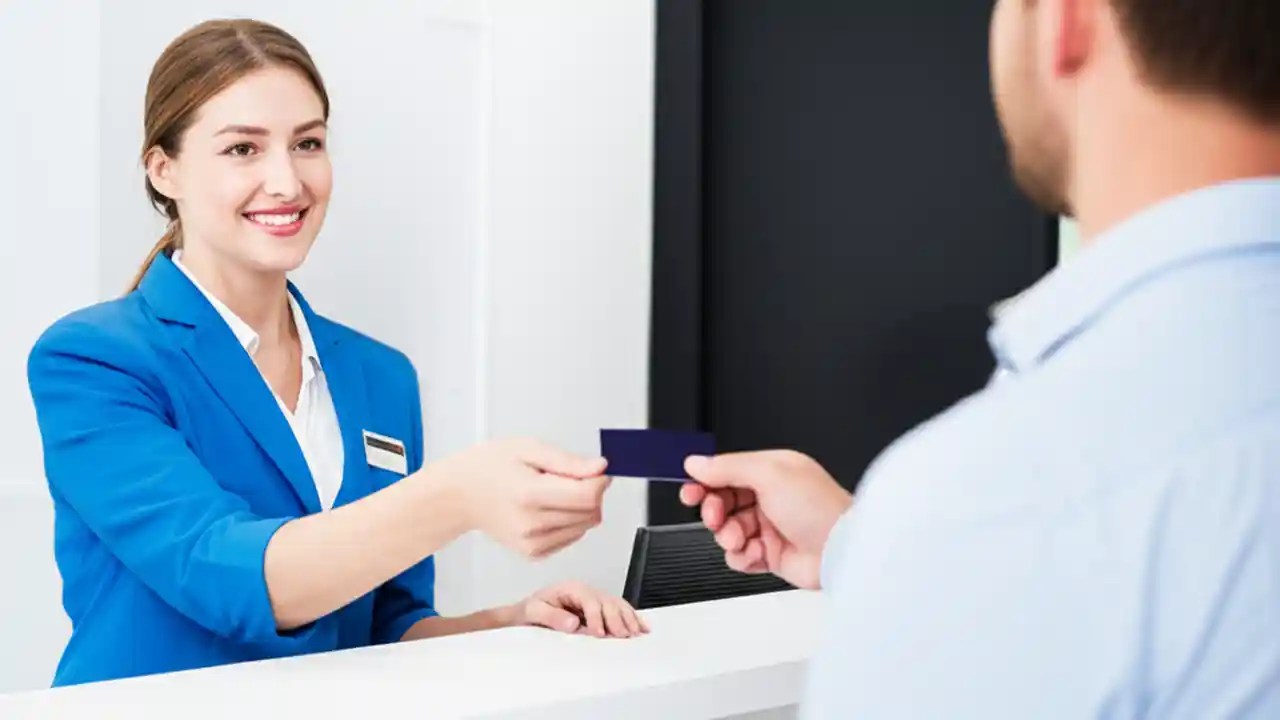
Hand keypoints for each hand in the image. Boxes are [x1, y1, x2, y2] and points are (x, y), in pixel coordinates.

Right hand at [430, 438, 610, 559]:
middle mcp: (531, 525)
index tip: (597, 470)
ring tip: (554, 491)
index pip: (587, 496)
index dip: (600, 481)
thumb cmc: (490, 467)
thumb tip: (600, 468)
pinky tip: (549, 507)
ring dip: (582, 508)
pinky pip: (572, 537)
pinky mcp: (534, 553)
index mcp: (529, 494)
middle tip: (571, 477)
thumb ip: (568, 461)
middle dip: (593, 492)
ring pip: (585, 527)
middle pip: (591, 513)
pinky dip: (570, 521)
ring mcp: (532, 544)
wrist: (461, 494)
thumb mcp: (528, 448)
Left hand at [510, 581, 649, 638]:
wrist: (531, 612)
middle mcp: (587, 591)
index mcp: (572, 589)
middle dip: (616, 619)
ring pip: (617, 605)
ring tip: (634, 634)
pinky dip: (632, 617)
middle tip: (621, 636)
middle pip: (608, 601)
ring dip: (627, 619)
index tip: (598, 632)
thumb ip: (552, 616)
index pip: (590, 600)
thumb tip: (573, 622)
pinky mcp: (601, 608)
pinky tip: (641, 626)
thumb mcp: (535, 611)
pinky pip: (620, 610)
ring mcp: (596, 598)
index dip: (596, 616)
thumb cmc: (533, 610)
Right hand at [680, 451, 851, 589]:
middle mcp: (770, 497)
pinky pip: (739, 555)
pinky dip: (742, 556)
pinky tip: (754, 553)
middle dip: (713, 510)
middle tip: (715, 516)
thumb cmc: (819, 508)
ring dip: (728, 536)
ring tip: (740, 538)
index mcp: (771, 471)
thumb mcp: (769, 474)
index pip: (726, 472)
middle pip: (722, 502)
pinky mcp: (771, 554)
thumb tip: (696, 462)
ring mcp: (770, 526)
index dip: (704, 481)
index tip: (690, 490)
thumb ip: (727, 466)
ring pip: (727, 530)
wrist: (842, 550)